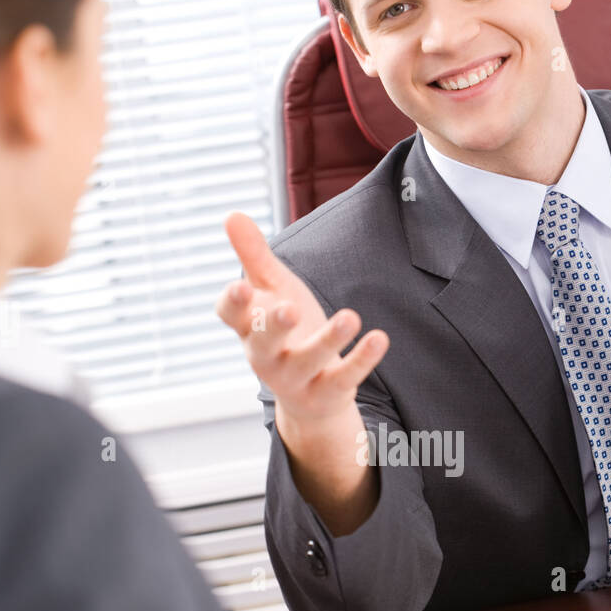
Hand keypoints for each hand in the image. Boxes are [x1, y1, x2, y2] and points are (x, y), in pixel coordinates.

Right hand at [215, 212, 389, 425]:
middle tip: (289, 309)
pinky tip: (379, 337)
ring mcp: (296, 378)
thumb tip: (231, 214)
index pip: (231, 316)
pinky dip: (362, 359)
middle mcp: (266, 357)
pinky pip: (344, 378)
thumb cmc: (287, 332)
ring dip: (328, 340)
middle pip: (263, 345)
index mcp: (249, 328)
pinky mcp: (327, 393)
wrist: (309, 396)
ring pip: (307, 361)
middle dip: (275, 328)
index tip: (240, 286)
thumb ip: (254, 256)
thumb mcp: (273, 291)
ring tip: (351, 316)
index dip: (232, 303)